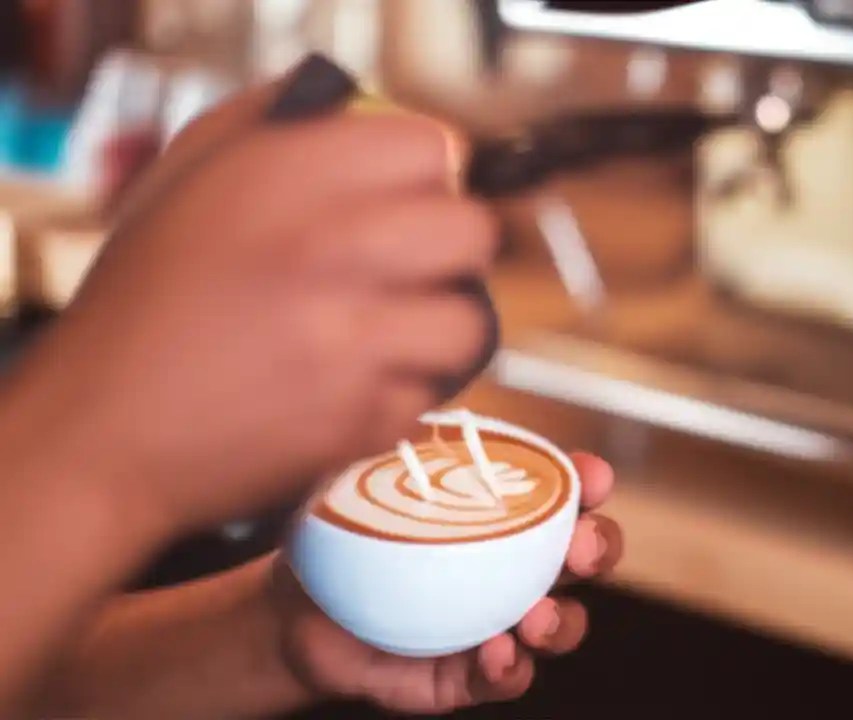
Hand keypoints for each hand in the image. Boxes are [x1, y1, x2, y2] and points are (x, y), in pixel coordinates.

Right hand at [3, 65, 497, 538]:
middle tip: (411, 267)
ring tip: (388, 334)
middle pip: (471, 231)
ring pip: (467, 320)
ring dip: (436, 330)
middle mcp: (328, 247)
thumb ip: (274, 125)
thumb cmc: (146, 300)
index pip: (429, 148)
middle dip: (448, 250)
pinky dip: (399, 396)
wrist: (102, 428)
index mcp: (284, 174)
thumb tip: (359, 110)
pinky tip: (349, 388)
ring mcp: (352, 338)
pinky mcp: (362, 416)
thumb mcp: (189, 177)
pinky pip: (430, 394)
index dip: (422, 175)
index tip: (406, 197)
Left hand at [270, 452, 622, 714]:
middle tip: (579, 550)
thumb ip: (395, 442)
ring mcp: (497, 621)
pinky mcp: (467, 674)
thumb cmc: (339, 533)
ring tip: (535, 619)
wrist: (292, 612)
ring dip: (561, 622)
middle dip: (598, 548)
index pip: (564, 491)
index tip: (591, 477)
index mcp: (504, 513)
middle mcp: (515, 566)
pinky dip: (510, 669)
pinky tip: (494, 654)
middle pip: (587, 556)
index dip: (590, 482)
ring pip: (561, 625)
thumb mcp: (361, 478)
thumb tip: (408, 390)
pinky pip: (507, 679)